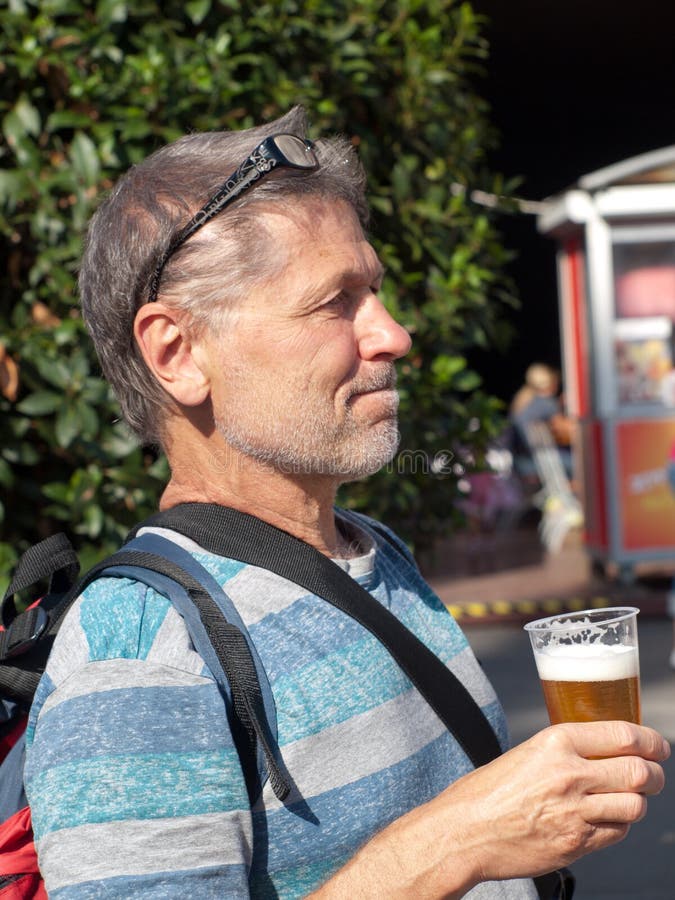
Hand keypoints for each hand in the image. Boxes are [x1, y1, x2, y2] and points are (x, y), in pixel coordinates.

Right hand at [310, 721, 668, 898]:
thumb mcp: (526, 753)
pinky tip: (605, 819)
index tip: (658, 745)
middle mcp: (569, 774)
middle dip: (654, 774)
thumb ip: (565, 752)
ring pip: (635, 806)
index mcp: (555, 742)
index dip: (652, 741)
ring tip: (628, 798)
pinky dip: (618, 826)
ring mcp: (575, 813)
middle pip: (639, 772)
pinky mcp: (575, 844)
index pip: (624, 735)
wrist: (464, 832)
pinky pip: (616, 833)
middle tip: (653, 774)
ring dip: (637, 802)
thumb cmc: (486, 792)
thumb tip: (602, 753)